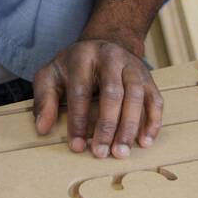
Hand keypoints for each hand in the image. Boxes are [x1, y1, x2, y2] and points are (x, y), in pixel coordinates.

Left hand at [33, 37, 162, 158]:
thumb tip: (42, 128)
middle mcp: (111, 58)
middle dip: (107, 126)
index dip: (78, 121)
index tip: (77, 146)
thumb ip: (44, 100)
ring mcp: (133, 67)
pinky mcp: (148, 78)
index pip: (80, 91)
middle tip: (101, 153)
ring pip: (136, 96)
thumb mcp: (51, 76)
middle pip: (112, 93)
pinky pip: (155, 100)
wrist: (105, 44)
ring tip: (122, 152)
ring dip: (130, 127)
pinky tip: (145, 142)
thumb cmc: (74, 67)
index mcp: (83, 56)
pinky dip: (153, 122)